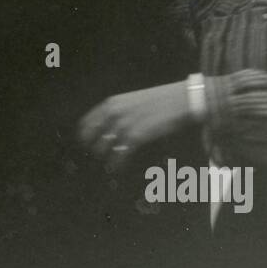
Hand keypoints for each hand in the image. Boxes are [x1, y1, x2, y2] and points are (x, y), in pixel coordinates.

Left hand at [78, 81, 192, 173]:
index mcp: (112, 103)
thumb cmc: (161, 100)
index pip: (86, 123)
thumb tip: (110, 128)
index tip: (87, 146)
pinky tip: (118, 168)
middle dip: (94, 149)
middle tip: (99, 158)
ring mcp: (125, 124)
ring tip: (109, 166)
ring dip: (105, 158)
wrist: (182, 99)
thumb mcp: (134, 101)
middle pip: (92, 137)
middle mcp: (114, 112)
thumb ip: (120, 112)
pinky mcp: (137, 135)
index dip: (85, 137)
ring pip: (104, 147)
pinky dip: (117, 163)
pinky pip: (121, 153)